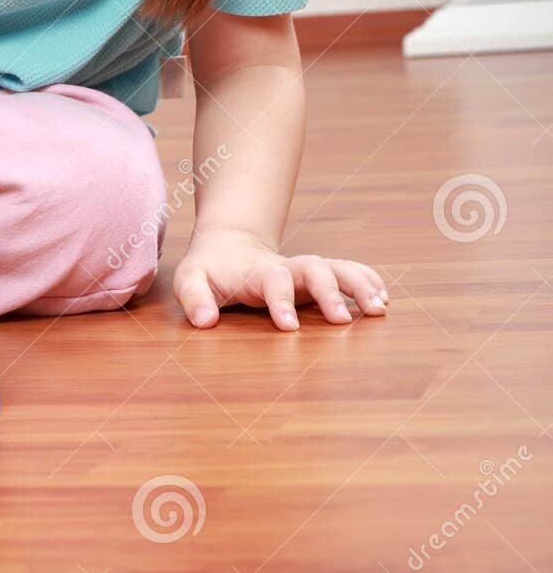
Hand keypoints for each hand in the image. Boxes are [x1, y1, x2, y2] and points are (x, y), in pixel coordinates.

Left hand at [173, 226, 388, 330]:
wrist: (228, 245)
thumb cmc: (209, 269)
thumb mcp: (190, 280)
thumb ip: (194, 299)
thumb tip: (204, 322)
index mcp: (257, 271)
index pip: (273, 281)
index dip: (281, 301)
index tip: (289, 327)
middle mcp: (288, 267)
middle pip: (315, 270)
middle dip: (331, 293)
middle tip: (344, 321)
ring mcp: (306, 271)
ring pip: (338, 268)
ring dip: (360, 285)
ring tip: (379, 309)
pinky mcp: (318, 278)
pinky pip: (348, 272)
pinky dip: (367, 280)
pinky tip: (383, 299)